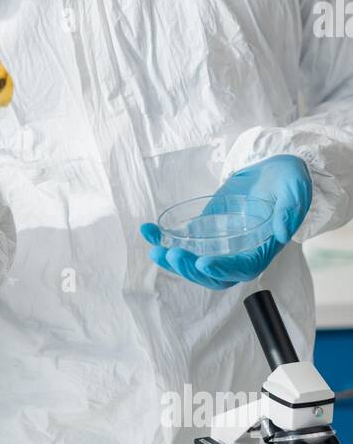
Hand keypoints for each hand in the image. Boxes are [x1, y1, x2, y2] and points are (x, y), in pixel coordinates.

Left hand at [141, 155, 311, 289]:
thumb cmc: (288, 181)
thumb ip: (290, 210)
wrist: (274, 170)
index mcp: (262, 248)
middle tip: (171, 255)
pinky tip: (148, 231)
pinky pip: (184, 242)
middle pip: (213, 274)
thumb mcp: (295, 190)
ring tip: (154, 251)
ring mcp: (220, 244)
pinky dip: (164, 239)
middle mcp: (240, 252)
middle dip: (190, 269)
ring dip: (173, 261)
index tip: (202, 263)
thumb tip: (283, 232)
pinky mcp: (206, 231)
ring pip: (195, 263)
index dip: (221, 269)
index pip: (242, 268)